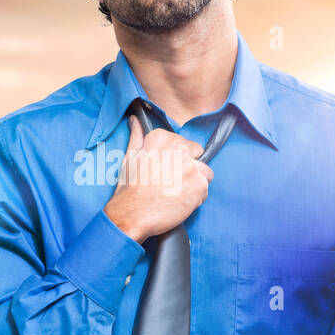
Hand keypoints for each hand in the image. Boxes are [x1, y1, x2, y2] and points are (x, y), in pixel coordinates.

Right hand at [103, 112, 213, 242]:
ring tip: (176, 194)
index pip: (184, 143)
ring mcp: (191, 167)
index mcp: (162, 138)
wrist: (131, 215)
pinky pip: (205, 190)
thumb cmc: (129, 188)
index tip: (167, 169)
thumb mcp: (130, 156)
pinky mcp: (199, 185)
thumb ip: (137, 135)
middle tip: (172, 182)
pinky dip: (196, 199)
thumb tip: (135, 120)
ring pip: (204, 172)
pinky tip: (179, 203)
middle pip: (197, 155)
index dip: (177, 159)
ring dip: (195, 183)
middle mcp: (179, 148)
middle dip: (189, 167)